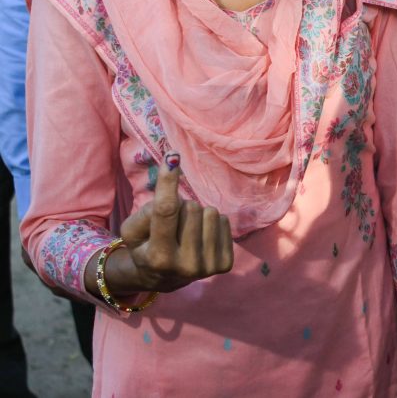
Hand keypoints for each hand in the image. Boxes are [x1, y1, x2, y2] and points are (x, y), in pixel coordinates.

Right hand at [95, 153, 234, 296]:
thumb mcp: (134, 230)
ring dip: (198, 215)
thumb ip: (149, 206)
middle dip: (182, 208)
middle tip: (174, 225)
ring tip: (187, 231)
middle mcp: (185, 265)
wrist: (164, 278)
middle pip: (191, 207)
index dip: (168, 183)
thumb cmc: (146, 246)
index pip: (165, 211)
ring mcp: (207, 268)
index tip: (172, 157)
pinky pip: (224, 221)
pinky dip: (212, 224)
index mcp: (158, 257)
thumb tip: (173, 169)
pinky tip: (201, 238)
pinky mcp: (224, 264)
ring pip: (210, 212)